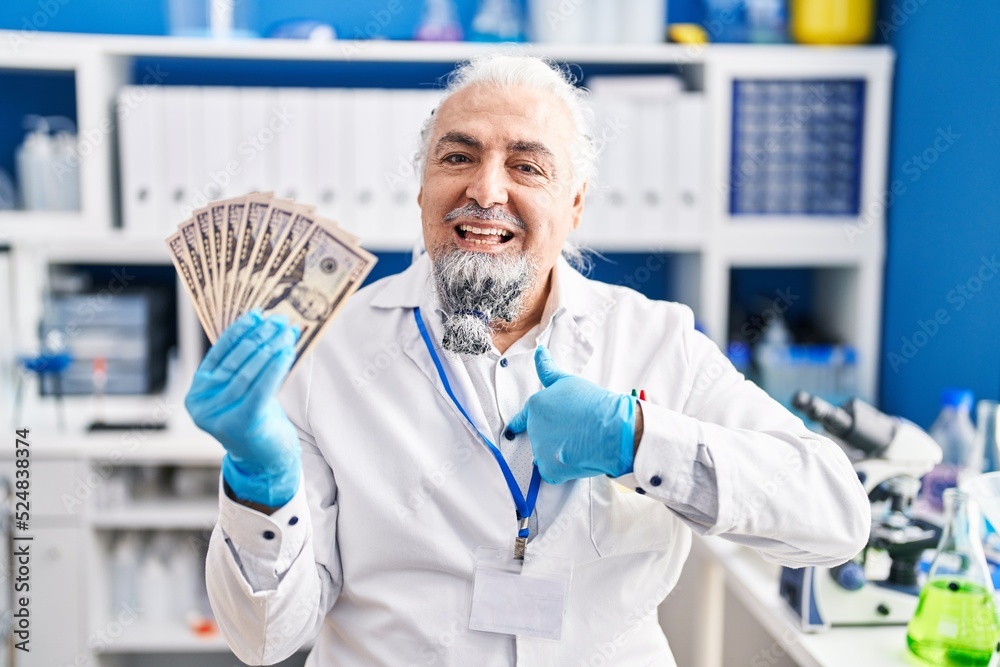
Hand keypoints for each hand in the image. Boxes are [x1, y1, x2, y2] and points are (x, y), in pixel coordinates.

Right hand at [185, 309, 300, 506]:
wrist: (265, 461)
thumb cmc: (256, 419)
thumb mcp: (243, 391)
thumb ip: (244, 366)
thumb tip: (264, 327)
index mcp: (197, 392)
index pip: (217, 354)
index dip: (237, 331)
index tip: (256, 314)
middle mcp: (201, 404)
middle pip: (234, 362)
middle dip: (259, 337)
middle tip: (279, 319)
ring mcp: (217, 416)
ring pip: (248, 373)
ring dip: (271, 348)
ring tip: (287, 332)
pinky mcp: (240, 423)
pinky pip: (261, 388)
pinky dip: (276, 367)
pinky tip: (287, 351)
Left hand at [507, 346, 636, 483]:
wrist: (611, 428)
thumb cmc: (593, 402)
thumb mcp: (568, 381)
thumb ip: (547, 370)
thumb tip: (538, 351)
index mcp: (535, 406)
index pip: (523, 418)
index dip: (521, 423)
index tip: (514, 429)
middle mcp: (533, 428)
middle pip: (538, 437)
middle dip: (553, 437)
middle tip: (574, 432)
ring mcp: (540, 450)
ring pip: (545, 456)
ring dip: (557, 454)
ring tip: (578, 445)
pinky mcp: (550, 469)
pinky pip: (552, 473)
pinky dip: (563, 470)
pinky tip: (576, 460)